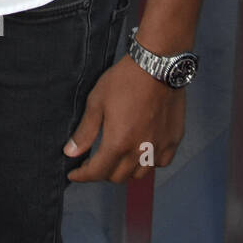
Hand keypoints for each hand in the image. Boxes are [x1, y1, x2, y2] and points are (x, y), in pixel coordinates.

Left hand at [63, 54, 185, 182]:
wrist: (157, 66)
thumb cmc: (124, 80)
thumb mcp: (97, 101)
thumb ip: (85, 131)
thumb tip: (70, 152)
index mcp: (118, 142)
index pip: (97, 172)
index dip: (82, 176)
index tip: (74, 174)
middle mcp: (140, 151)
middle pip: (118, 177)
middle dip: (101, 172)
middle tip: (93, 161)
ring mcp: (159, 147)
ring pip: (139, 174)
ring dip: (125, 170)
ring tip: (116, 158)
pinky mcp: (173, 140)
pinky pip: (160, 163)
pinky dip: (148, 163)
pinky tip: (141, 151)